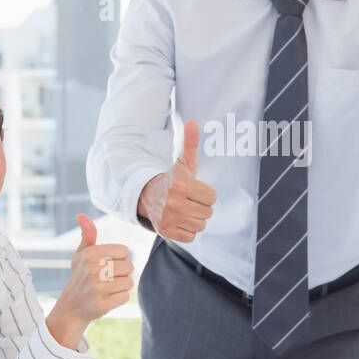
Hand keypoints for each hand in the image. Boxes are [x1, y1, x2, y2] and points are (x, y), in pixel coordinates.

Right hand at [48, 213, 132, 347]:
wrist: (71, 308)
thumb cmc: (80, 277)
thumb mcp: (81, 254)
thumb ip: (87, 235)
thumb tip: (81, 215)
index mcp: (90, 253)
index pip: (125, 251)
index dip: (119, 258)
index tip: (106, 265)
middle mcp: (92, 269)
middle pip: (129, 266)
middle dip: (121, 273)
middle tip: (107, 279)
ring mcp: (97, 287)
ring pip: (129, 282)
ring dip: (121, 286)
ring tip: (107, 288)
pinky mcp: (102, 304)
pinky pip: (125, 296)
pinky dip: (119, 298)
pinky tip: (106, 298)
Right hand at [137, 120, 216, 242]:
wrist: (146, 196)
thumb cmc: (171, 179)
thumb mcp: (181, 162)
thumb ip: (189, 143)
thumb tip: (192, 122)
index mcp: (181, 185)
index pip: (212, 197)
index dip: (205, 193)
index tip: (194, 190)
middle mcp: (174, 203)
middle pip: (208, 212)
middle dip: (200, 206)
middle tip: (187, 200)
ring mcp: (169, 219)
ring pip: (201, 225)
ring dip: (195, 218)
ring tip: (183, 209)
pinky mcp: (166, 232)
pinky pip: (191, 236)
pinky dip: (187, 230)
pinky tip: (178, 220)